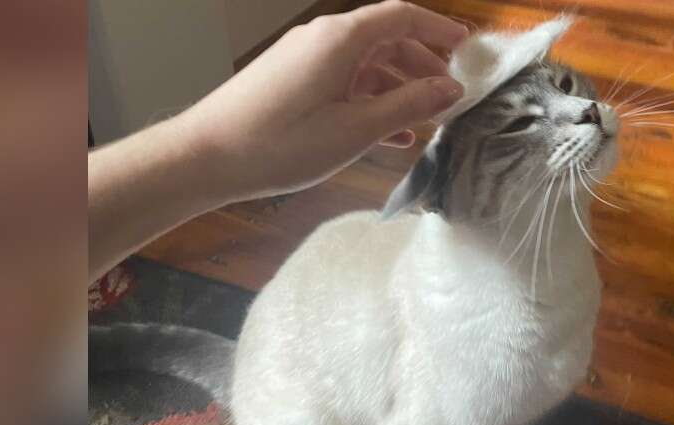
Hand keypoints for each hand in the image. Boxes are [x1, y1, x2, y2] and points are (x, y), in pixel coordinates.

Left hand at [173, 0, 467, 205]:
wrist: (206, 157)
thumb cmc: (280, 143)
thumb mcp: (355, 129)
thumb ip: (408, 105)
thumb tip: (451, 89)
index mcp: (341, 39)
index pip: (402, 16)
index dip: (438, 30)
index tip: (467, 48)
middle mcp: (322, 39)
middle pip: (385, 38)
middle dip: (421, 63)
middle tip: (450, 94)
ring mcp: (303, 59)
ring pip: (364, 63)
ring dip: (397, 86)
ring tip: (424, 120)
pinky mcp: (290, 81)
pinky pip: (342, 80)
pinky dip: (369, 99)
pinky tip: (388, 134)